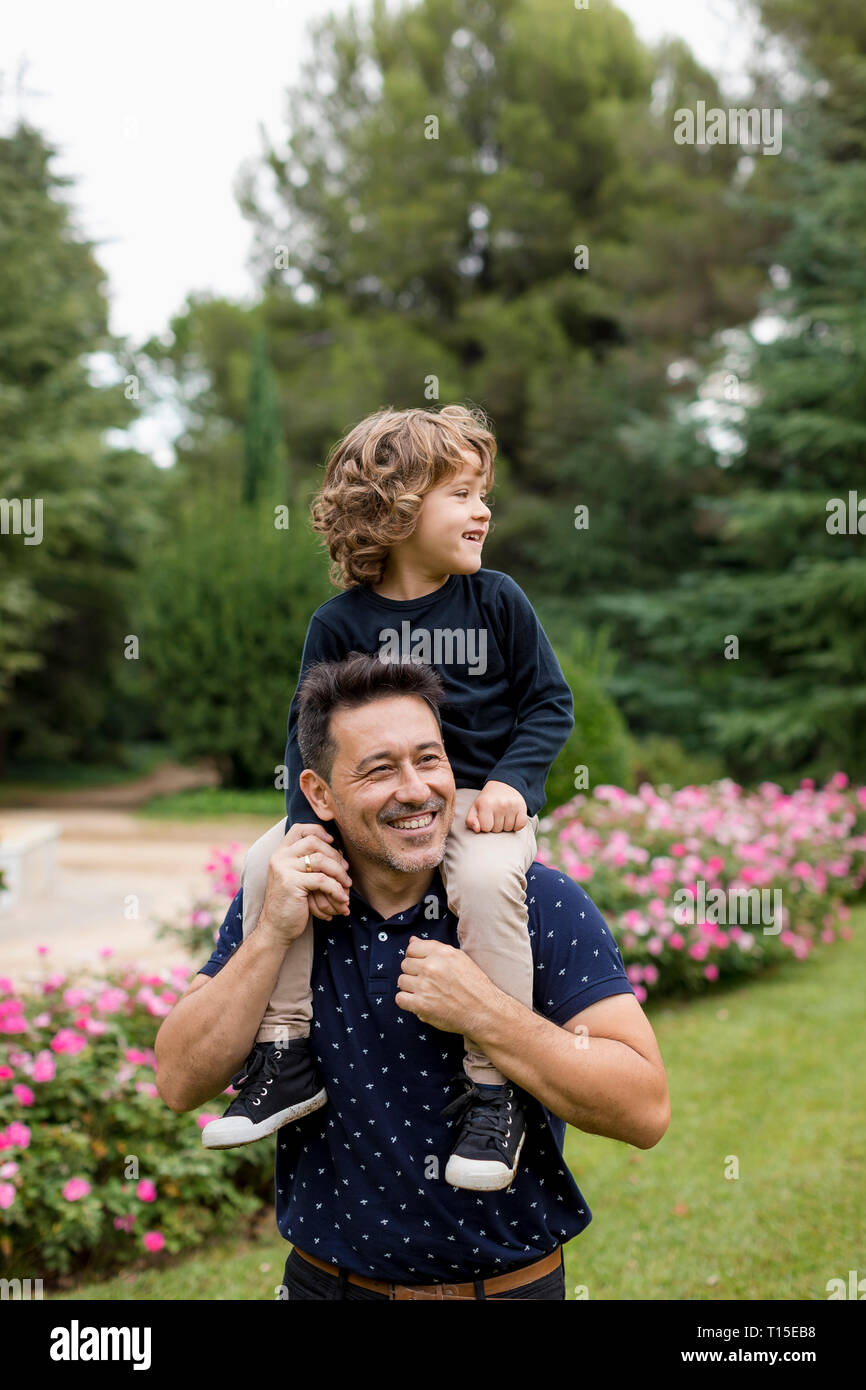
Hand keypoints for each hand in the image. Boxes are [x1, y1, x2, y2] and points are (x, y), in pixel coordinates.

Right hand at [258, 823, 351, 944]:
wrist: (276, 928)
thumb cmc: (292, 903)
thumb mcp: (297, 877)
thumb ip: (308, 862)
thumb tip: (338, 849)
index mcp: (280, 853)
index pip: (300, 829)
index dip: (319, 831)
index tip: (333, 842)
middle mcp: (280, 857)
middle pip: (314, 842)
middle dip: (335, 855)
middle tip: (346, 870)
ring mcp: (284, 869)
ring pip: (321, 860)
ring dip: (339, 873)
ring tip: (347, 885)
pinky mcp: (291, 883)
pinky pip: (322, 880)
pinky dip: (336, 889)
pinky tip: (342, 898)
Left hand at [395, 936, 499, 1033]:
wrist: (484, 1011)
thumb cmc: (475, 986)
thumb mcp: (459, 959)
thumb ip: (434, 949)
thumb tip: (412, 941)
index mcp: (442, 952)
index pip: (412, 948)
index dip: (415, 957)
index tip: (421, 965)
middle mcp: (432, 966)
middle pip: (405, 964)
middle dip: (413, 972)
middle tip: (426, 981)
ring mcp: (425, 985)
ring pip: (402, 980)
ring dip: (410, 987)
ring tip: (425, 992)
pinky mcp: (421, 1004)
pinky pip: (400, 998)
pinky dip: (407, 1001)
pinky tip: (419, 1002)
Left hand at [465, 781, 527, 832]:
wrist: (503, 784)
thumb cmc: (487, 800)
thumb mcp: (475, 807)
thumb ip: (470, 820)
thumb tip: (477, 829)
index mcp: (486, 804)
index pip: (485, 828)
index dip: (485, 825)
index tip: (486, 818)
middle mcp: (500, 804)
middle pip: (497, 830)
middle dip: (495, 825)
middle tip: (495, 815)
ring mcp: (512, 806)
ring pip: (508, 829)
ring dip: (505, 826)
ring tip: (502, 815)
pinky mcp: (522, 807)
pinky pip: (520, 826)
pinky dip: (516, 825)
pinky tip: (512, 818)